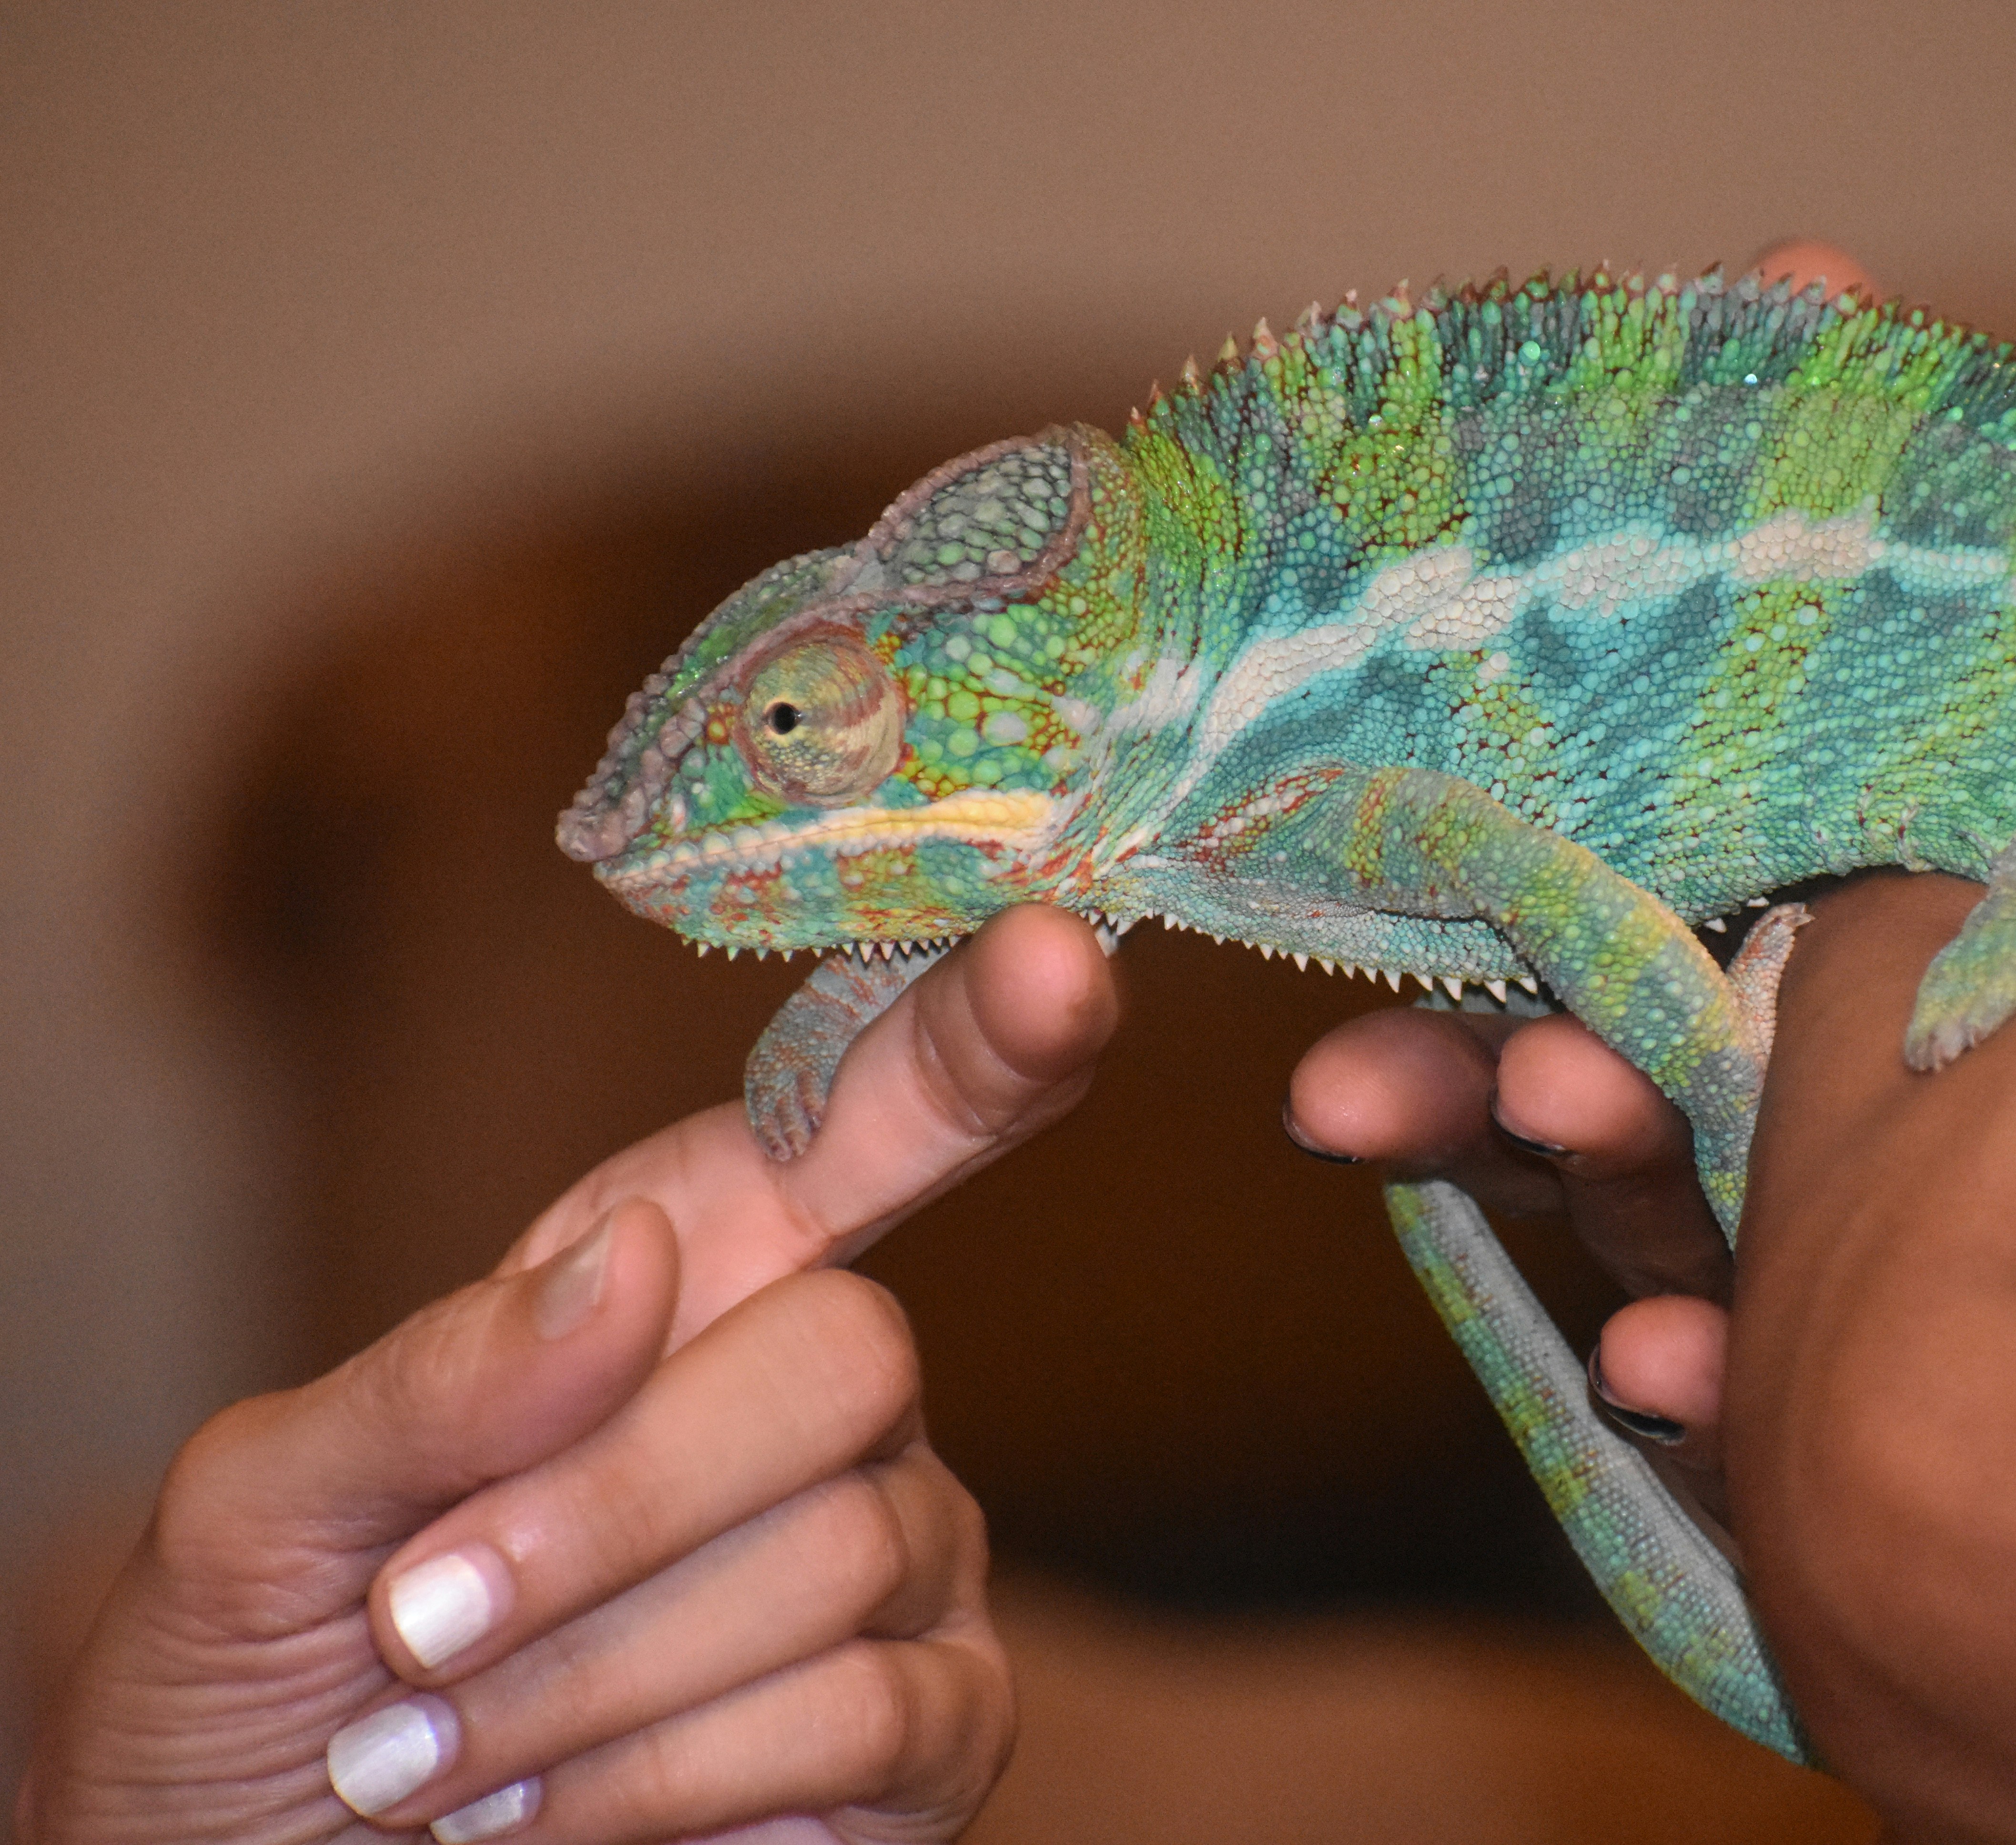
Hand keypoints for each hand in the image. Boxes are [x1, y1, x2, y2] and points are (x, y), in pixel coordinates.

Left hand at [20, 903, 1114, 1844]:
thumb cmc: (260, 1691)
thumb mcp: (260, 1514)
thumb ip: (430, 1379)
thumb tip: (631, 1264)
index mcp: (687, 1287)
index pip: (869, 1123)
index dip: (972, 1041)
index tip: (1055, 958)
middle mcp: (830, 1406)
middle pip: (848, 1354)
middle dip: (611, 1509)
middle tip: (417, 1624)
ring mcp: (904, 1570)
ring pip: (842, 1551)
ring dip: (593, 1677)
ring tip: (442, 1758)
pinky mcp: (937, 1740)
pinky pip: (872, 1716)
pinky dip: (672, 1779)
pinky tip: (551, 1816)